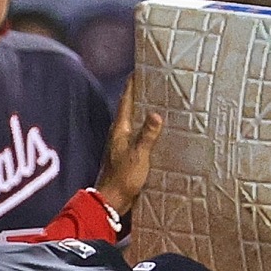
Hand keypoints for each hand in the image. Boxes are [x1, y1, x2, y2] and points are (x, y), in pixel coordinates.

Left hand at [93, 76, 163, 214]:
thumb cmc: (123, 178)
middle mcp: (118, 133)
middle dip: (141, 93)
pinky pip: (137, 133)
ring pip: (134, 120)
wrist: (112, 201)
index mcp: (119, 129)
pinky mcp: (126, 153)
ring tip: (159, 99)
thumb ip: (147, 135)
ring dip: (144, 110)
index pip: (126, 100)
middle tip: (154, 80)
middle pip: (130, 107)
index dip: (133, 84)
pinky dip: (145, 126)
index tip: (140, 69)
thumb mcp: (139, 156)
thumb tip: (156, 114)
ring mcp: (121, 143)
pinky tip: (155, 128)